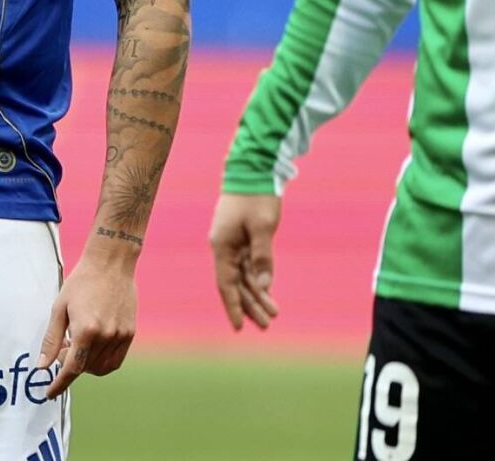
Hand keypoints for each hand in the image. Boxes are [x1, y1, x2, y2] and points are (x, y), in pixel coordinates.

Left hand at [41, 248, 138, 394]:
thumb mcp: (59, 309)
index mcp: (86, 330)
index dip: (59, 385)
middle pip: (85, 368)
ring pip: (101, 367)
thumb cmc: (81, 282)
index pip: (71, 370)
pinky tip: (94, 345)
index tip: (50, 394)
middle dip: (70, 365)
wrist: (112, 263)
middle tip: (64, 347)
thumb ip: (51, 340)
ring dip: (87, 364)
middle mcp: (106, 336)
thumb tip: (41, 366)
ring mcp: (121, 335)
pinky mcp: (130, 332)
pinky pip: (116, 359)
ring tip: (79, 343)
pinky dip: (102, 361)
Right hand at [208, 192, 281, 329]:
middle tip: (267, 325)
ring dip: (257, 294)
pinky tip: (267, 291)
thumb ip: (262, 257)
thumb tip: (264, 286)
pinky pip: (248, 264)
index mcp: (222, 246)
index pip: (226, 284)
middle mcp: (224, 247)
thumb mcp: (263, 227)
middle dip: (251, 305)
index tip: (240, 327)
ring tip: (272, 314)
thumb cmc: (257, 196)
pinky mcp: (242, 236)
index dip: (234, 307)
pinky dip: (258, 278)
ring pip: (243, 275)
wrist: (254, 167)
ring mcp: (232, 241)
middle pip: (236, 283)